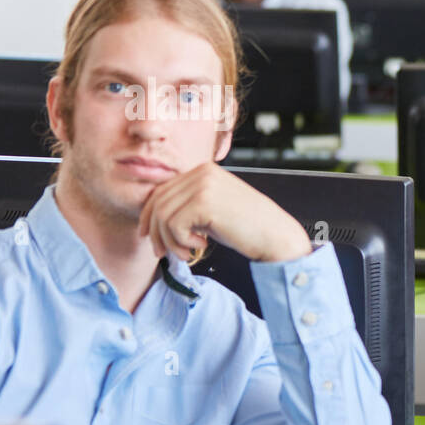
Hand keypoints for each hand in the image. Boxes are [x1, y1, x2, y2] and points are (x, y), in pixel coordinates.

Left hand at [138, 163, 311, 262]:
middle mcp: (202, 173)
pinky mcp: (204, 202)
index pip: (161, 190)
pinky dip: (182, 242)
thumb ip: (189, 204)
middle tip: (163, 254)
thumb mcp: (214, 208)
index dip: (149, 216)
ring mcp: (203, 185)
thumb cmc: (248, 228)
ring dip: (170, 242)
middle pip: (158, 203)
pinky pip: (174, 225)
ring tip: (187, 253)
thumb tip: (155, 217)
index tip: (148, 236)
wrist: (276, 236)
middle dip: (156, 233)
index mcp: (204, 170)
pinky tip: (202, 245)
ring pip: (163, 216)